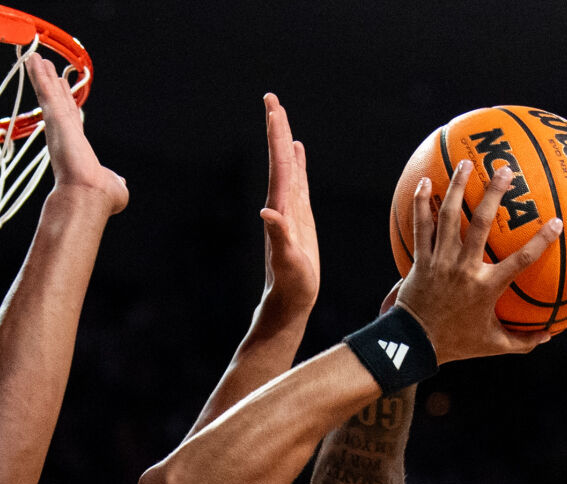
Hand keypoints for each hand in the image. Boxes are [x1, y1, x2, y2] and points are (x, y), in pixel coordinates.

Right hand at [26, 54, 126, 214]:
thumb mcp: (113, 184)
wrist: (89, 197)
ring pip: (48, 94)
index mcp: (76, 147)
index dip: (65, 103)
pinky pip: (45, 92)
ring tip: (36, 57)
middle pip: (56, 103)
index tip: (61, 88)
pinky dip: (39, 76)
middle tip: (44, 67)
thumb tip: (120, 182)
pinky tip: (34, 60)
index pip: (70, 119)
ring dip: (41, 75)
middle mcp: (64, 135)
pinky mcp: (55, 119)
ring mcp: (57, 126)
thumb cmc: (99, 198)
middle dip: (51, 85)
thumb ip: (115, 179)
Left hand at [258, 94, 318, 317]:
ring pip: (288, 167)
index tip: (273, 107)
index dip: (276, 136)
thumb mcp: (287, 262)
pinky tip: (297, 151)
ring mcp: (290, 210)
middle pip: (279, 159)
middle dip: (276, 129)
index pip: (279, 165)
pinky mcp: (299, 218)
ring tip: (281, 117)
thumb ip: (278, 237)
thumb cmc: (291, 286)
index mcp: (280, 208)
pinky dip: (297, 164)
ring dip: (283, 141)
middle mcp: (282, 204)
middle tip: (271, 99)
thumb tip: (267, 213)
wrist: (290, 301)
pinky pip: (298, 182)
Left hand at [393, 160, 559, 364]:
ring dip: (457, 187)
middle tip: (505, 170)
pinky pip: (420, 227)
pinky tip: (425, 182)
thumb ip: (523, 341)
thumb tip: (552, 335)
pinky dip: (421, 204)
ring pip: (448, 217)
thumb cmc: (455, 344)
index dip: (540, 241)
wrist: (412, 346)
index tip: (557, 222)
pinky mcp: (419, 261)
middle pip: (481, 224)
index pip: (521, 261)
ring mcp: (440, 262)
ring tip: (465, 164)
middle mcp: (463, 269)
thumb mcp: (493, 345)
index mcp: (486, 287)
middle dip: (495, 194)